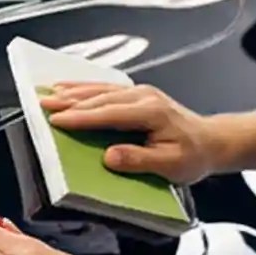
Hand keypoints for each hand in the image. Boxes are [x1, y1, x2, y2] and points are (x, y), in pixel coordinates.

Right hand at [39, 82, 219, 184]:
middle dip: (70, 102)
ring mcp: (141, 93)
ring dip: (73, 92)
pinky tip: (69, 88)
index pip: (110, 113)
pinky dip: (85, 88)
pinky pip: (106, 88)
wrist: (212, 141)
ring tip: (49, 95)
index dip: (82, 117)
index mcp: (152, 113)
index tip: (58, 121)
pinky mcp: (137, 94)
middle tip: (43, 106)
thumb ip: (139, 161)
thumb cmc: (193, 156)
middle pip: (101, 98)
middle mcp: (145, 97)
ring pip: (101, 90)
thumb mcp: (171, 166)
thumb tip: (109, 156)